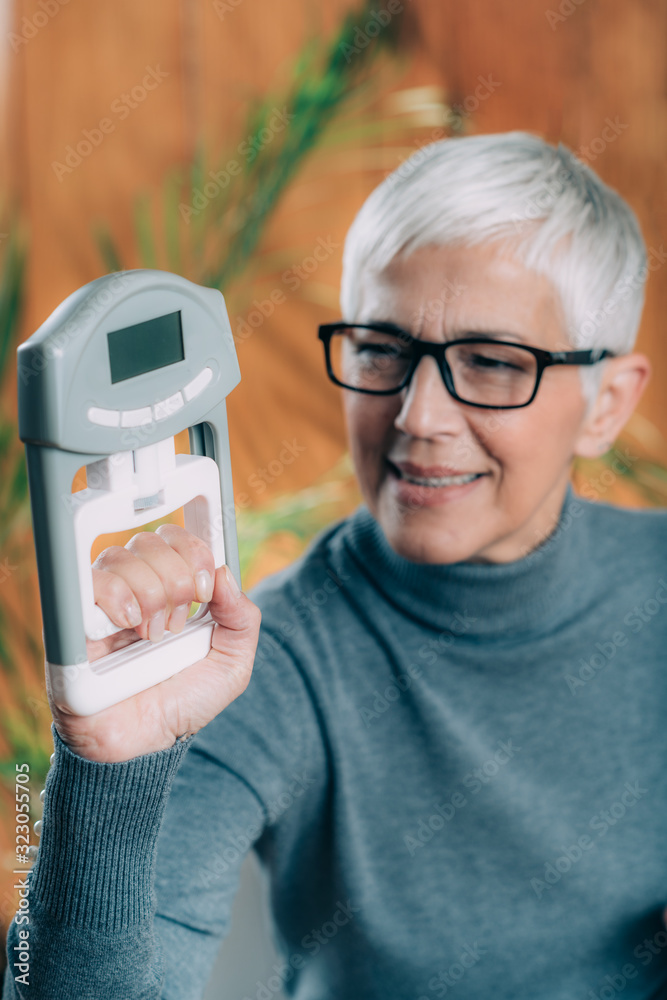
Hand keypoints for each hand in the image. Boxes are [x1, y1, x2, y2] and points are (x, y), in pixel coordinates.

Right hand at [49, 524, 260, 762]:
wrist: (144, 746)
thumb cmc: (183, 703)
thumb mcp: (231, 665)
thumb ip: (242, 619)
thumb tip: (225, 572)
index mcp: (173, 589)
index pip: (176, 537)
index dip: (194, 550)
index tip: (205, 587)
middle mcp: (136, 588)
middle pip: (151, 540)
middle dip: (176, 578)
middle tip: (177, 623)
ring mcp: (103, 602)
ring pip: (122, 557)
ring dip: (149, 594)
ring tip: (153, 636)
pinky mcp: (74, 621)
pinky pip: (91, 582)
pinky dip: (118, 598)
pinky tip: (130, 627)